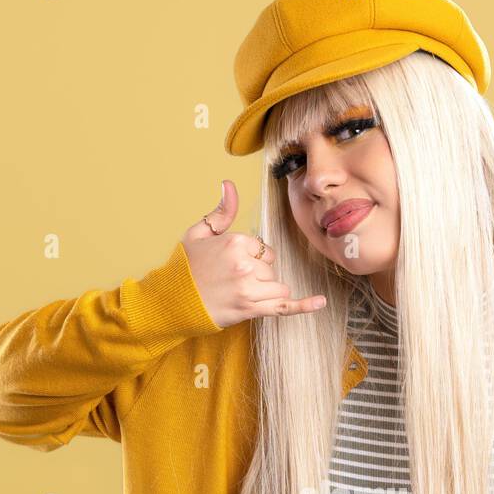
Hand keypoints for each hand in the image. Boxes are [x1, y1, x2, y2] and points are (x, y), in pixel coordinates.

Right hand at [180, 180, 327, 328]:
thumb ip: (221, 211)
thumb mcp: (199, 233)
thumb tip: (229, 184)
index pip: (263, 248)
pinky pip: (285, 307)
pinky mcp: (251, 309)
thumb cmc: (185, 267)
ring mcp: (249, 288)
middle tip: (231, 280)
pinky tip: (321, 301)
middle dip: (258, 274)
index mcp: (235, 242)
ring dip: (266, 290)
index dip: (251, 257)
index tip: (231, 265)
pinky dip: (304, 306)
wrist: (172, 301)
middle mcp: (245, 264)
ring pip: (278, 286)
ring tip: (241, 293)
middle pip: (271, 267)